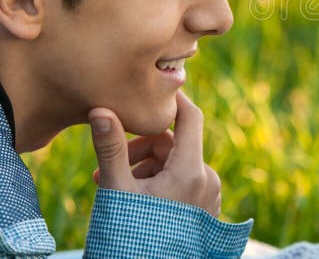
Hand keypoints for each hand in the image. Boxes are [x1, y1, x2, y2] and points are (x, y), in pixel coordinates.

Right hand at [88, 90, 221, 216]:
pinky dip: (161, 183)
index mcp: (191, 171)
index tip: (153, 90)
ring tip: (115, 188)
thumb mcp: (116, 189)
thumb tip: (100, 110)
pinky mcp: (206, 210)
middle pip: (174, 145)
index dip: (172, 100)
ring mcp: (209, 197)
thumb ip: (110, 148)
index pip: (190, 116)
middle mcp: (208, 181)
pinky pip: (185, 183)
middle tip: (104, 170)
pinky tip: (137, 198)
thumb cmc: (128, 236)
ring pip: (176, 164)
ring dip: (147, 169)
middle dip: (140, 151)